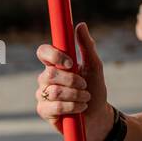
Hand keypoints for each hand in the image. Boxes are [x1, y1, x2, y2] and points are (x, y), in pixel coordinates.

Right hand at [35, 21, 111, 140]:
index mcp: (55, 65)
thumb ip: (87, 47)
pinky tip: (80, 108)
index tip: (70, 62)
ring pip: (54, 91)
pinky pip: (54, 107)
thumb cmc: (94, 89)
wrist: (98, 115)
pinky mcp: (44, 111)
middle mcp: (45, 78)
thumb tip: (81, 25)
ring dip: (75, 95)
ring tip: (86, 98)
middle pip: (49, 74)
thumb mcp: (95, 66)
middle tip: (84, 85)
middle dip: (71, 80)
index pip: (43, 52)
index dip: (54, 55)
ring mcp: (43, 94)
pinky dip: (72, 107)